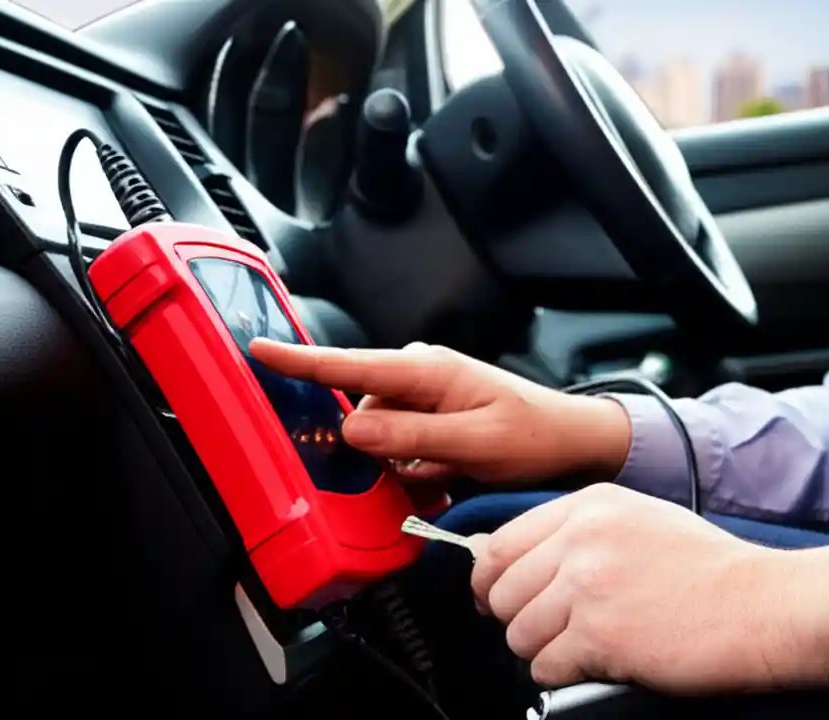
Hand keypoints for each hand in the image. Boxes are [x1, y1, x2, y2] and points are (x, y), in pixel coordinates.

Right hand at [247, 340, 630, 483]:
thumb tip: (351, 428)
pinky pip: (398, 442)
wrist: (571, 440)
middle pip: (361, 411)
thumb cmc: (533, 435)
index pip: (351, 365)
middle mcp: (419, 374)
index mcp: (426, 370)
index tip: (258, 350)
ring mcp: (423, 395)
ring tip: (445, 472)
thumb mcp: (475, 441)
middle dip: (373, 446)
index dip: (301, 360)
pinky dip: (411, 463)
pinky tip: (443, 473)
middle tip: (422, 469)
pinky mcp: (429, 416)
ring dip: (398, 460)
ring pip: (378, 432)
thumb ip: (411, 435)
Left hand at [469, 484, 828, 693]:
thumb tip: (523, 561)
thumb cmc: (714, 570)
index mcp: (590, 506)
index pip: (501, 543)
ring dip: (543, 650)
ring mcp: (588, 586)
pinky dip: (564, 675)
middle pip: (502, 591)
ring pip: (519, 633)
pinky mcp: (599, 634)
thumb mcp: (641, 521)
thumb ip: (581, 532)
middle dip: (517, 619)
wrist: (763, 606)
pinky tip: (598, 664)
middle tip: (548, 631)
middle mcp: (582, 539)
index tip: (496, 598)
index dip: (491, 580)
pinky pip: (545, 666)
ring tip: (583, 648)